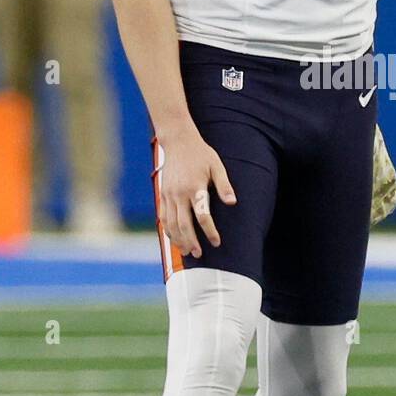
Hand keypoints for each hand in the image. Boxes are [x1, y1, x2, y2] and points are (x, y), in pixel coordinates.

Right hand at [156, 126, 235, 256]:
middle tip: (199, 254)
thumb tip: (232, 202)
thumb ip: (224, 185)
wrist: (178, 142)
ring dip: (179, 239)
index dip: (210, 231)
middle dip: (191, 241)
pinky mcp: (163, 194)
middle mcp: (179, 193)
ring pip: (171, 223)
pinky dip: (168, 230)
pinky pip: (163, 217)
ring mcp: (169, 194)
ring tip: (187, 252)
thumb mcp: (216, 166)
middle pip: (183, 224)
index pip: (202, 215)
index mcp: (195, 187)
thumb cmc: (201, 154)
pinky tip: (174, 239)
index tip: (216, 242)